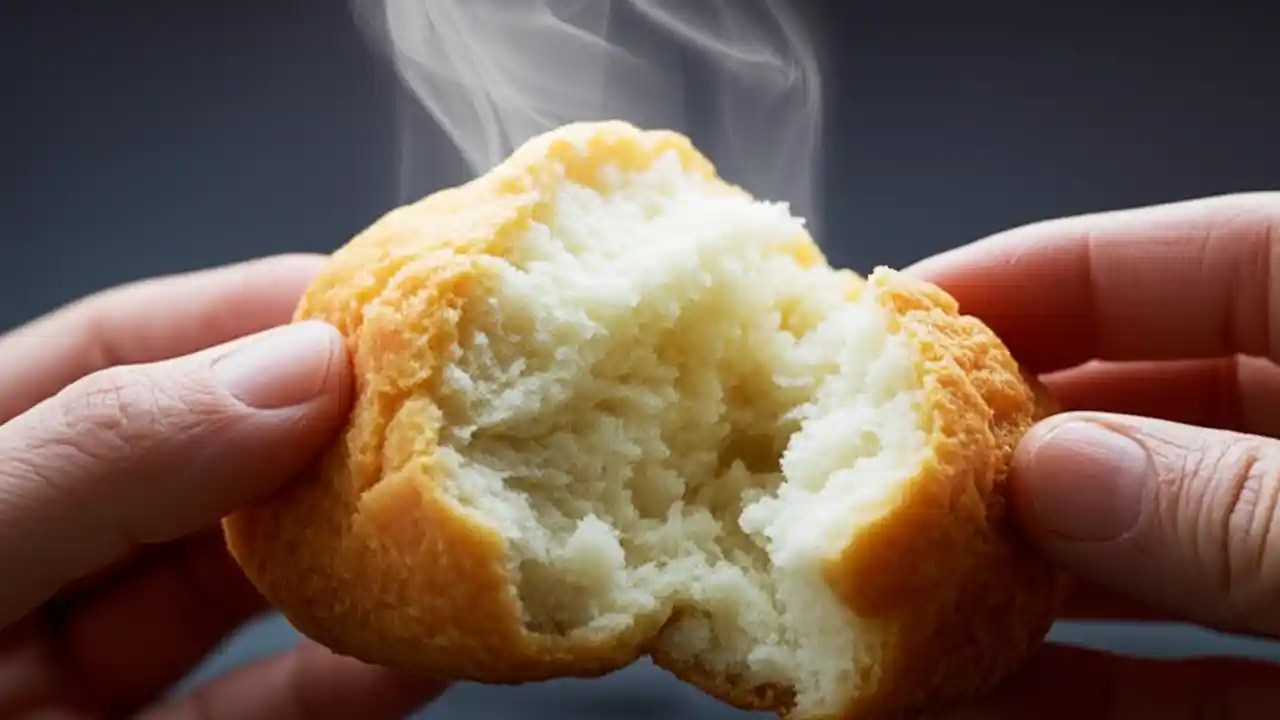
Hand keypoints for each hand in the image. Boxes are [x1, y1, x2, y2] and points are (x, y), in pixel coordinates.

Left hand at [0, 255, 444, 718]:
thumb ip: (106, 456)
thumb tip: (298, 371)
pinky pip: (255, 710)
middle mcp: (34, 547)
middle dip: (332, 436)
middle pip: (209, 464)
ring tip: (460, 520)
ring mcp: (74, 664)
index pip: (120, 353)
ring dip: (358, 559)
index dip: (253, 317)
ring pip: (244, 588)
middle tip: (452, 411)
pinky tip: (418, 652)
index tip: (382, 307)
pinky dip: (345, 684)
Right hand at [911, 193, 1279, 716]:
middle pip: (1135, 413)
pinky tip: (964, 704)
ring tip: (886, 597)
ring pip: (1134, 559)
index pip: (1186, 262)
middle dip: (995, 444)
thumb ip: (1244, 508)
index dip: (1032, 274)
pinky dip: (1066, 696)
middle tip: (869, 467)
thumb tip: (1058, 475)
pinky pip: (1167, 685)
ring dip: (1006, 585)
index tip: (896, 312)